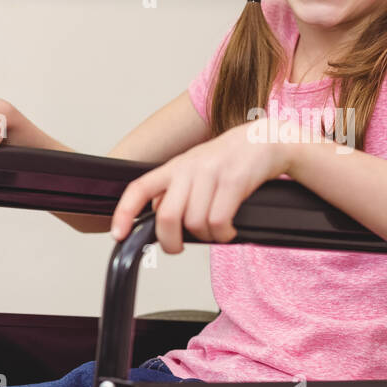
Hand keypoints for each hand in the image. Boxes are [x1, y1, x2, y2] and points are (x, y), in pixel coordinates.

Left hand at [110, 119, 292, 253]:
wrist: (266, 139)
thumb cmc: (231, 160)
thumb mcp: (196, 169)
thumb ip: (175, 190)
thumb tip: (157, 216)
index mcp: (175, 167)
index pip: (139, 188)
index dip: (124, 212)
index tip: (119, 234)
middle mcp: (189, 168)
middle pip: (167, 217)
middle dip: (171, 242)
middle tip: (178, 247)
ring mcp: (211, 173)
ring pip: (195, 223)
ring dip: (207, 236)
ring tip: (216, 231)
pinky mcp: (234, 181)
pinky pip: (219, 221)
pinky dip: (223, 234)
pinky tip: (229, 230)